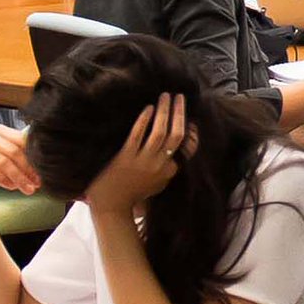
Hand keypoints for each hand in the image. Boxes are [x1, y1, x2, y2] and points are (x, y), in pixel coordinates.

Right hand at [0, 126, 40, 201]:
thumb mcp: (8, 160)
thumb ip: (23, 156)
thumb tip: (44, 165)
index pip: (20, 140)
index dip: (34, 158)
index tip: (43, 173)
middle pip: (13, 151)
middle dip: (27, 170)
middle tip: (36, 183)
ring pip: (2, 162)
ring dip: (18, 178)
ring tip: (26, 189)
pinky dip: (3, 180)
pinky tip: (10, 187)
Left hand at [83, 95, 189, 217]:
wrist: (111, 207)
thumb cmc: (131, 195)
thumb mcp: (156, 185)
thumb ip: (165, 171)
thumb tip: (171, 155)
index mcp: (169, 172)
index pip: (188, 148)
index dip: (192, 131)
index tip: (192, 118)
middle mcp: (160, 165)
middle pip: (177, 135)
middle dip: (180, 113)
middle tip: (179, 96)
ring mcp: (143, 161)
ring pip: (160, 132)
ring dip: (165, 111)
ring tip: (165, 96)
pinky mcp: (126, 157)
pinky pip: (138, 135)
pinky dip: (144, 120)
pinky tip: (148, 108)